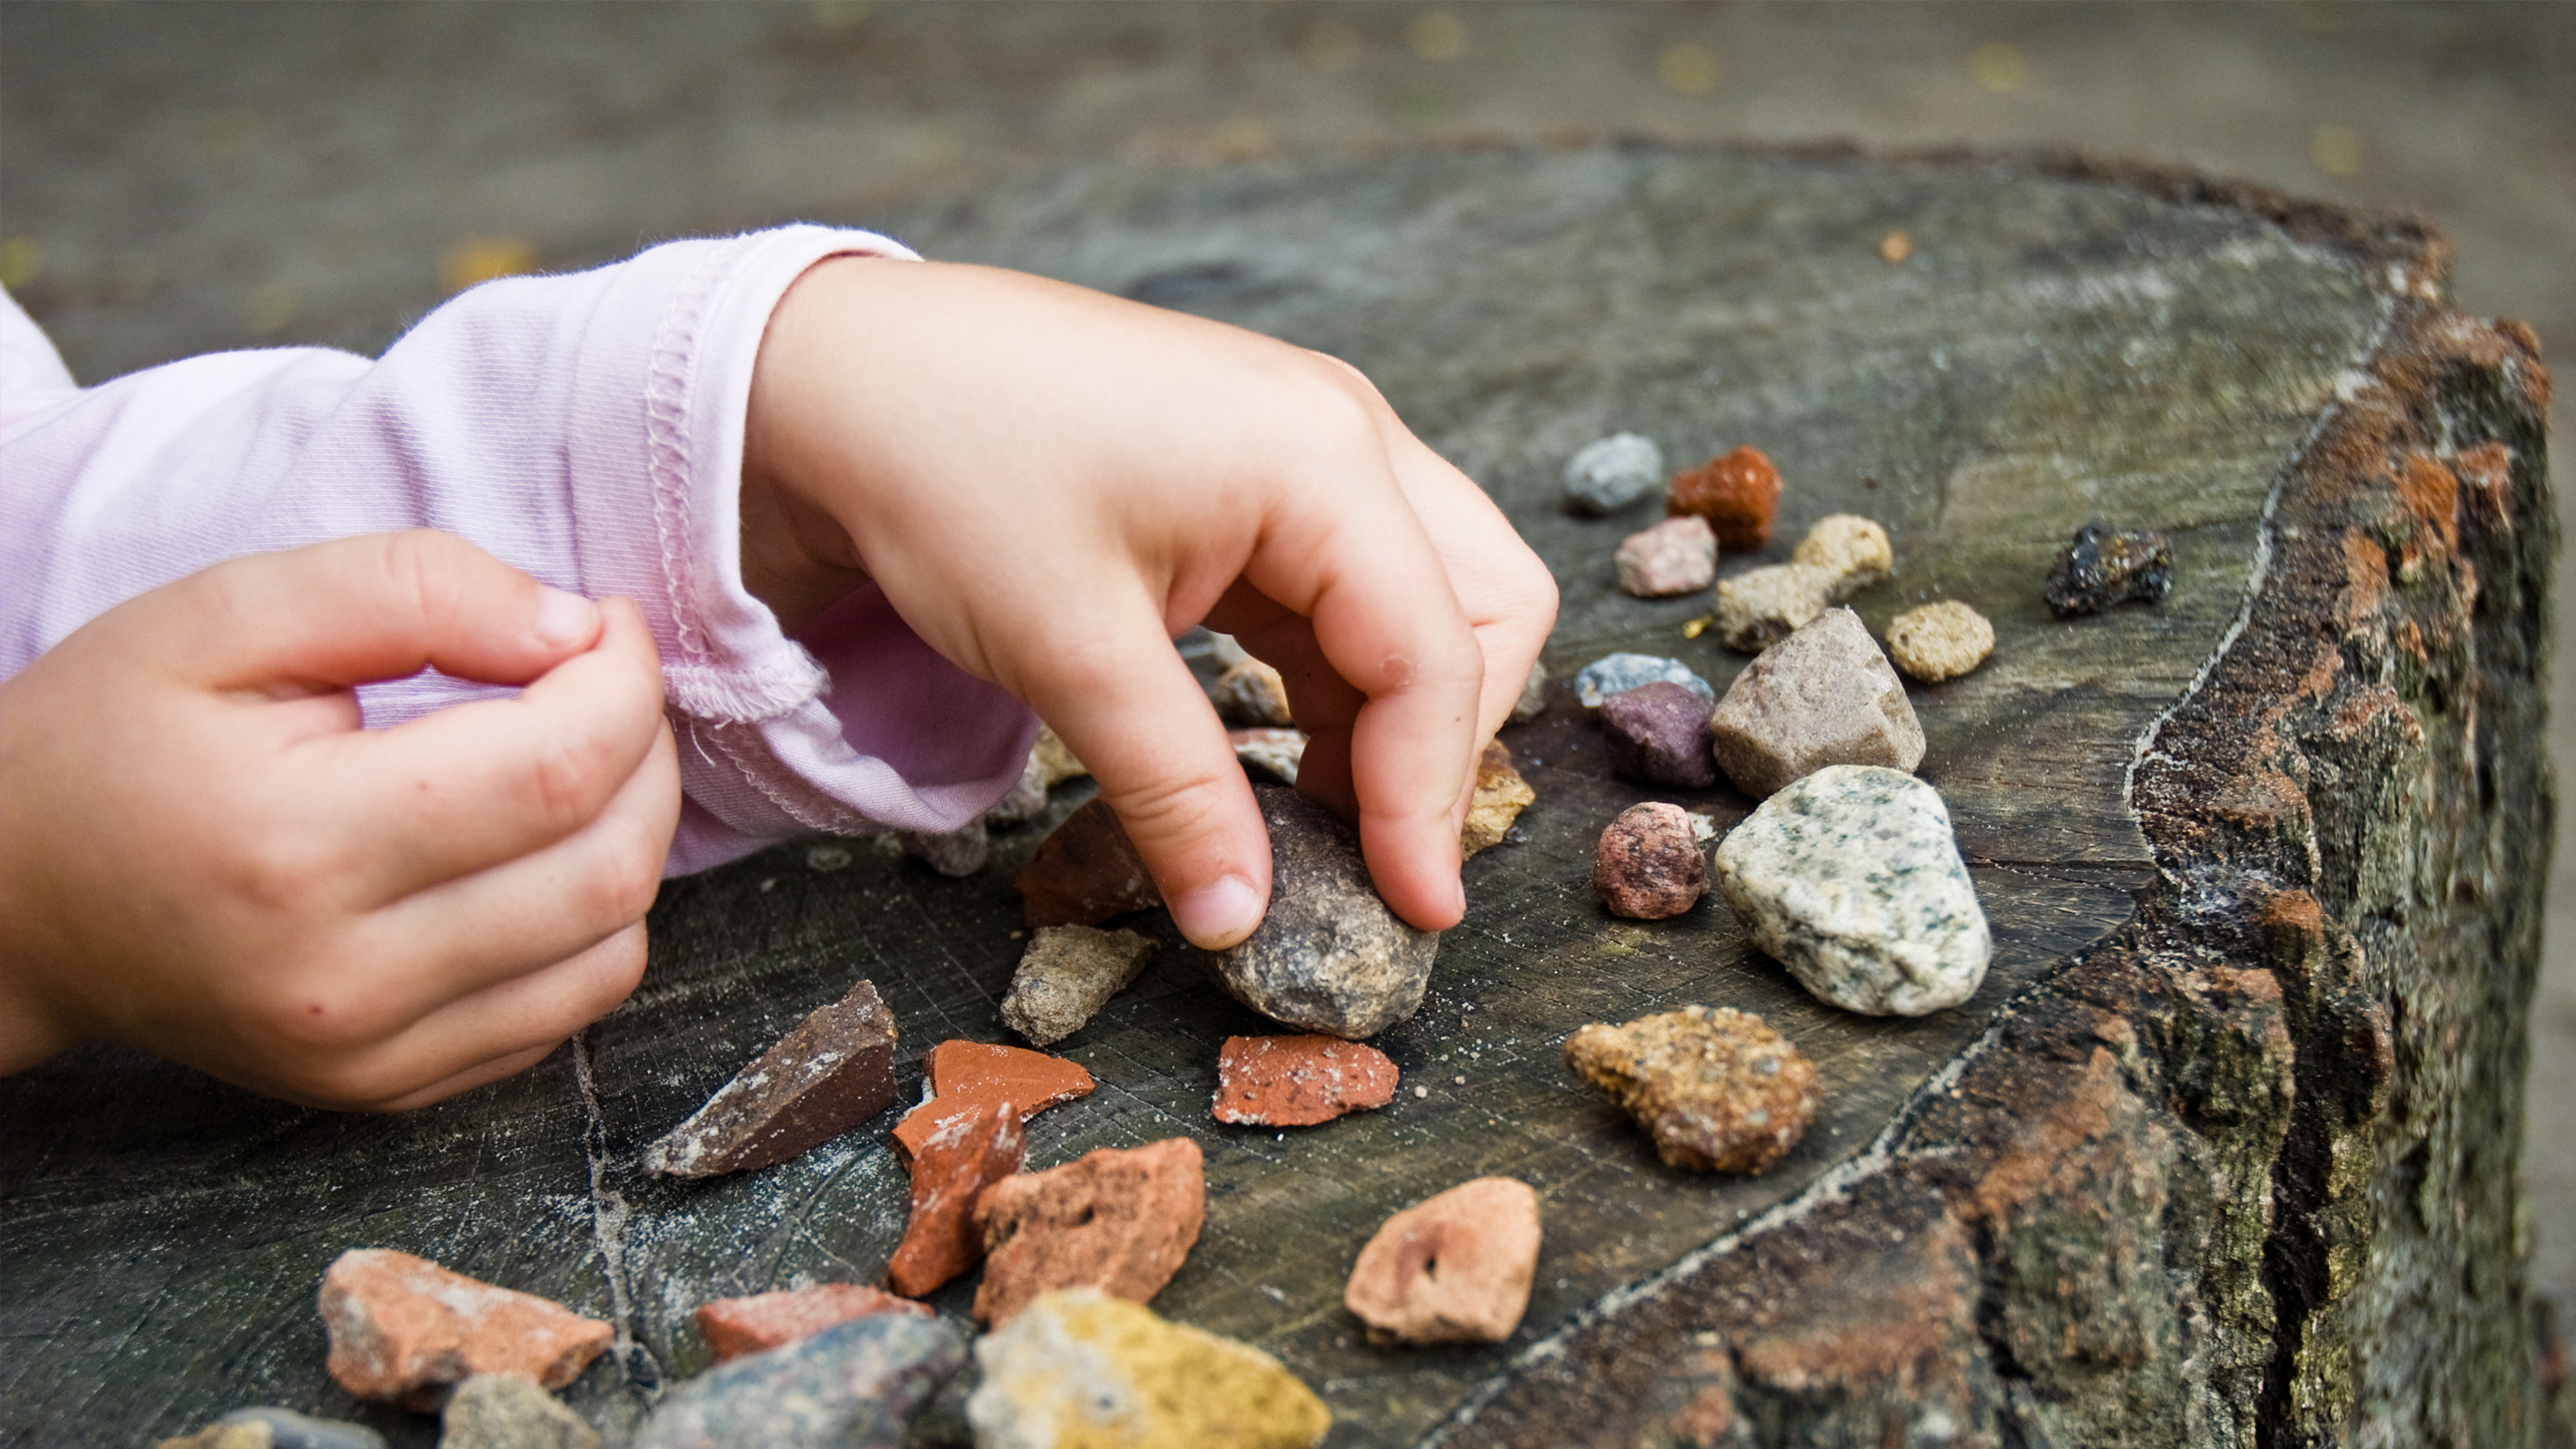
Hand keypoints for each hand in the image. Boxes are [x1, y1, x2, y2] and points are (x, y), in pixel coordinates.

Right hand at [0, 531, 679, 1108]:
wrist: (13, 902)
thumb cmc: (110, 741)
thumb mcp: (226, 613)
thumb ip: (409, 589)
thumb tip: (569, 628)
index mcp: (300, 846)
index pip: (561, 767)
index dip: (625, 677)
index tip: (602, 621)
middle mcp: (347, 979)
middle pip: (609, 863)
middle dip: (646, 748)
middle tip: (600, 680)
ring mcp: (371, 1055)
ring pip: (615, 946)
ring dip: (635, 835)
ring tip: (573, 756)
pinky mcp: (390, 1090)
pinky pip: (571, 1009)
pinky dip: (593, 919)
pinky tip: (535, 847)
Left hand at [740, 259, 1556, 946]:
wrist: (839, 370)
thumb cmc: (947, 474)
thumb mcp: (1068, 653)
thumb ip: (1178, 793)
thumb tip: (1239, 922)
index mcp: (1320, 458)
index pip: (1435, 654)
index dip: (1428, 800)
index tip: (1411, 916)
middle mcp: (1343, 432)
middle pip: (1484, 605)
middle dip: (1446, 739)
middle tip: (1372, 857)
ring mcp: (1307, 440)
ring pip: (1427, 594)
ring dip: (1392, 711)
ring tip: (1318, 822)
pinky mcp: (1260, 468)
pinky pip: (1350, 583)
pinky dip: (1337, 674)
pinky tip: (1274, 746)